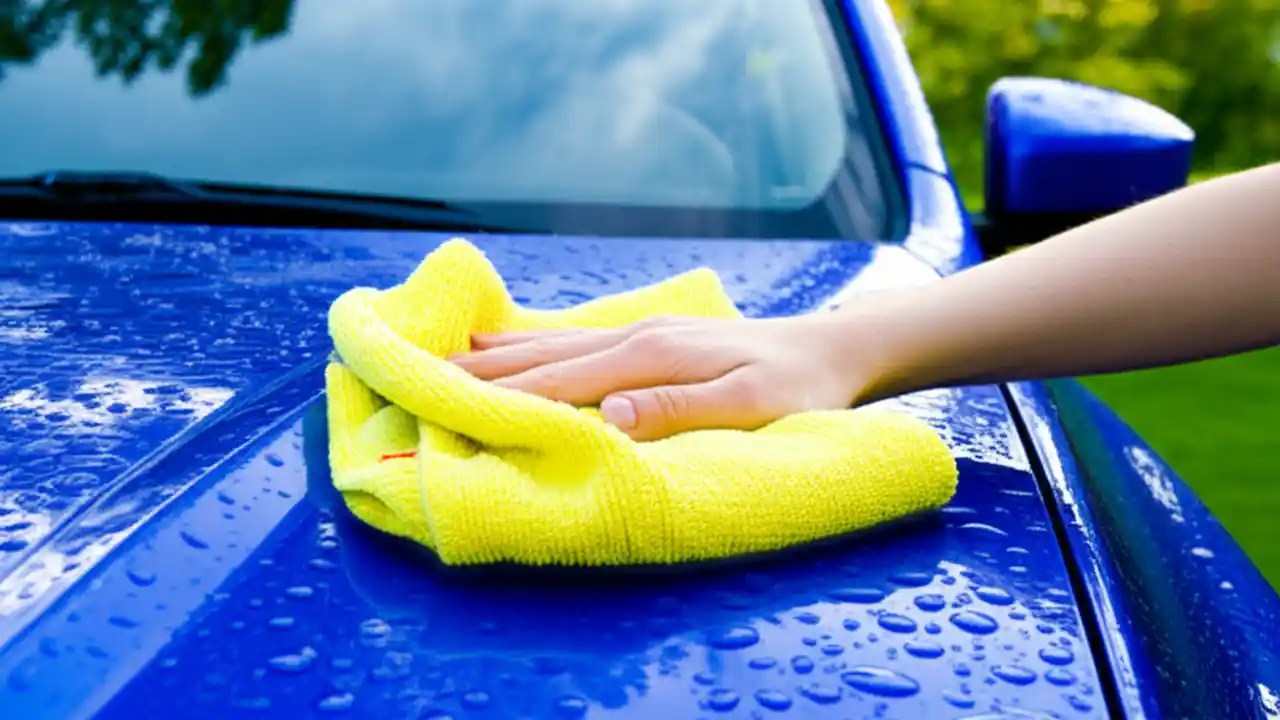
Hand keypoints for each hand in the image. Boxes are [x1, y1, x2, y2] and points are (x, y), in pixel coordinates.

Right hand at [449, 314, 861, 439]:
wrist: (829, 350)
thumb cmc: (799, 388)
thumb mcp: (753, 405)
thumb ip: (681, 409)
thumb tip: (609, 413)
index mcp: (652, 357)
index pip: (562, 383)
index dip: (503, 399)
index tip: (445, 408)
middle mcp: (636, 338)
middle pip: (544, 359)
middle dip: (481, 373)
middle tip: (416, 379)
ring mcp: (641, 332)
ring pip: (553, 344)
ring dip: (499, 354)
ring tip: (445, 358)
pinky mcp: (649, 337)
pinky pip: (575, 339)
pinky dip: (533, 343)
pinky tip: (511, 344)